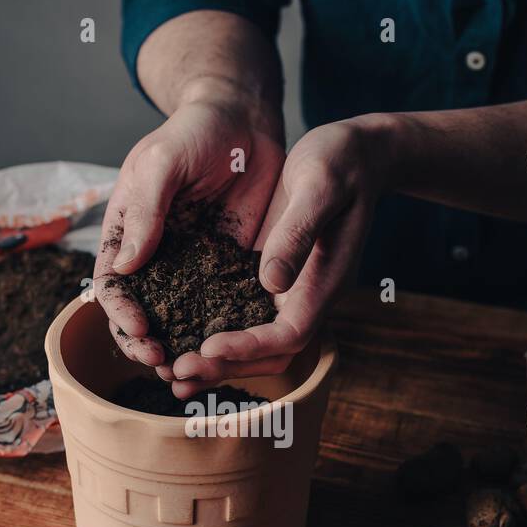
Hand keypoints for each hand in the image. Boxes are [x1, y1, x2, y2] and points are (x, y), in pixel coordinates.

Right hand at [94, 96, 284, 369]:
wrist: (244, 120)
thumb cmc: (193, 132)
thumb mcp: (163, 163)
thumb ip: (145, 211)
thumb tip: (124, 267)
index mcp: (127, 234)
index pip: (112, 284)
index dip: (120, 312)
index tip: (140, 327)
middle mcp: (155, 258)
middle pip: (140, 315)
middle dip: (144, 344)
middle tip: (162, 360)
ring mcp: (191, 267)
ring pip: (178, 322)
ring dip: (179, 350)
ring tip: (190, 370)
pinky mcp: (228, 270)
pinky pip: (222, 309)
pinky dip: (220, 335)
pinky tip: (230, 353)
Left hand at [170, 117, 390, 394]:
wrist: (356, 154)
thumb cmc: (341, 163)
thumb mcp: (318, 186)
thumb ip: (297, 234)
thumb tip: (271, 283)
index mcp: (324, 281)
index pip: (290, 333)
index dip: (250, 346)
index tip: (208, 345)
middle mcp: (308, 295)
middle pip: (272, 354)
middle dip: (226, 366)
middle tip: (176, 370)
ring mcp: (293, 291)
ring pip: (258, 345)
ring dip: (217, 363)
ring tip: (170, 372)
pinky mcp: (274, 279)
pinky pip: (246, 319)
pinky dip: (216, 338)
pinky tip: (179, 342)